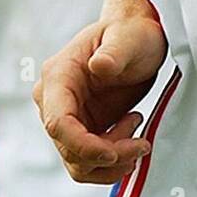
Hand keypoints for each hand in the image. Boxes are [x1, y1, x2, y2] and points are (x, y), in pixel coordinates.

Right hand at [35, 16, 167, 183]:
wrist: (136, 39)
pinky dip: (113, 162)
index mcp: (58, 76)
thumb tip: (99, 65)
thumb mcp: (128, 38)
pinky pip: (89, 161)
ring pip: (78, 162)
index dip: (83, 145)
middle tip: (141, 144)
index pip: (58, 123)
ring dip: (112, 162)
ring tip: (139, 140)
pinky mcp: (82, 129)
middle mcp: (54, 100)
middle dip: (108, 155)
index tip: (113, 153)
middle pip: (69, 148)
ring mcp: (67, 117)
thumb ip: (113, 52)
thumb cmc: (130, 33)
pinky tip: (133, 139)